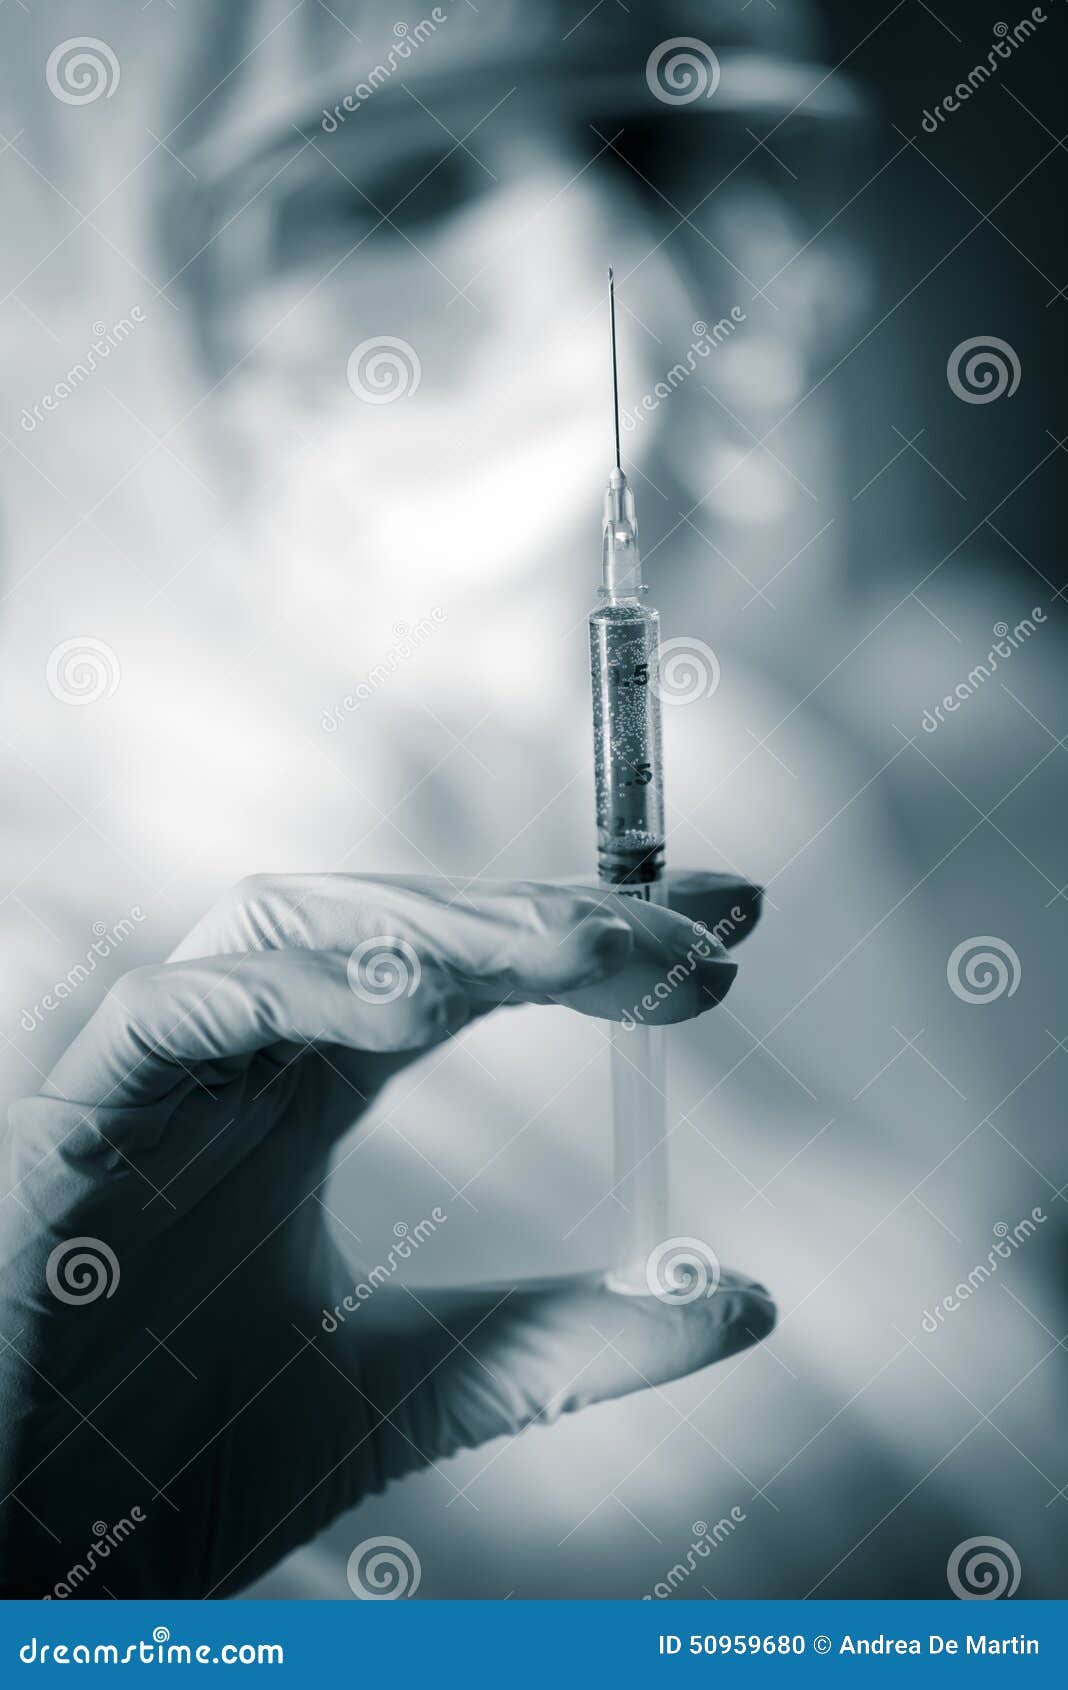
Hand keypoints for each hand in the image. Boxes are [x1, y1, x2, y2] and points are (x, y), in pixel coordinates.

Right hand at [0, 872, 773, 1597]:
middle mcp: (237, 1067)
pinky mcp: (66, 1122)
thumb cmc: (189, 1464)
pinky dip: (285, 988)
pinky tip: (414, 1007)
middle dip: (542, 917)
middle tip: (692, 935)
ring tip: (579, 954)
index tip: (730, 920)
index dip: (587, 936)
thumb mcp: (420, 1395)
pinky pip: (168, 1011)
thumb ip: (567, 1344)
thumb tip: (752, 1300)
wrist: (30, 1569)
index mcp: (304, 1102)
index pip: (462, 971)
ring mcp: (153, 1083)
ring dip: (436, 923)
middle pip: (392, 925)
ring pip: (282, 924)